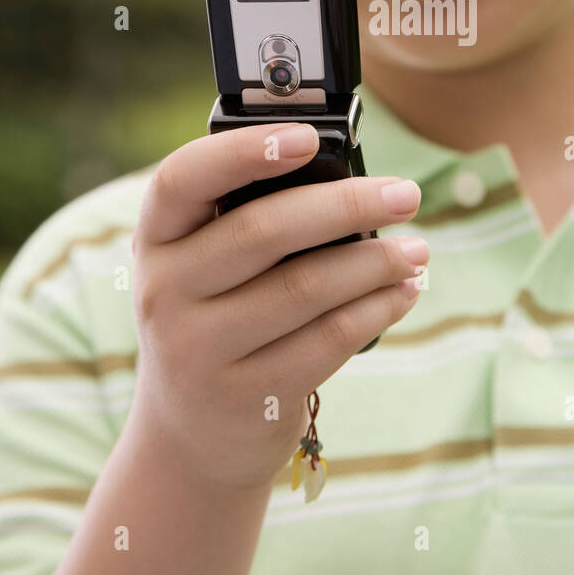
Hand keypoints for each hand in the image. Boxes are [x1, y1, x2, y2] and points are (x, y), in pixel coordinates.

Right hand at [128, 122, 427, 488]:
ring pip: (306, 287)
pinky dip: (377, 308)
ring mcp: (200, 350)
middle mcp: (165, 292)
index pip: (182, 179)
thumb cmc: (217, 320)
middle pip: (263, 230)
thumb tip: (353, 185)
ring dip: (375, 262)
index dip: (243, 152)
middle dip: (347, 205)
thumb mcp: (205, 268)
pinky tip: (402, 292)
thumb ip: (250, 221)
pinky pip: (328, 340)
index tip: (306, 137)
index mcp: (157, 240)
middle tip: (405, 194)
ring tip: (416, 250)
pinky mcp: (247, 396)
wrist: (191, 437)